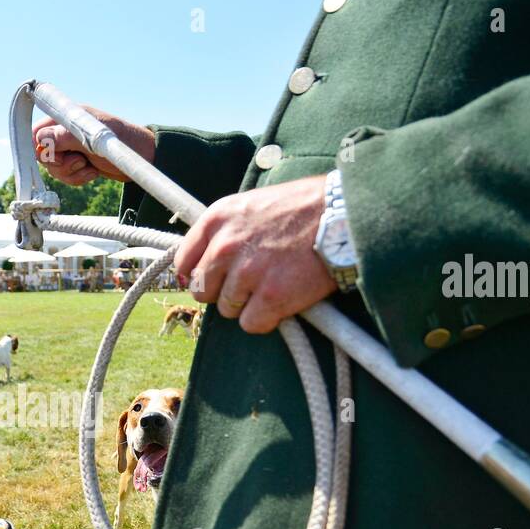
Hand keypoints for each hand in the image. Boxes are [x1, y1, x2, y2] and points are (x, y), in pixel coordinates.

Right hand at [33, 108, 154, 185]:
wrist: (142, 159)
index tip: (55, 155)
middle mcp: (66, 131)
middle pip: (43, 153)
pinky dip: (77, 178)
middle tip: (79, 161)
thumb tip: (40, 139)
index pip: (37, 132)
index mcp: (67, 117)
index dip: (41, 147)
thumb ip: (65, 138)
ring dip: (70, 173)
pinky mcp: (77, 163)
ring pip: (54, 168)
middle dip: (60, 164)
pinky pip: (65, 176)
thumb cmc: (122, 141)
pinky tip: (93, 173)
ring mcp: (71, 148)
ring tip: (89, 167)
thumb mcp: (92, 139)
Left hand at [174, 175, 335, 333]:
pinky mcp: (270, 297)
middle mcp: (225, 246)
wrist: (345, 215)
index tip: (213, 279)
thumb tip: (209, 258)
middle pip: (202, 290)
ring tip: (273, 286)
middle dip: (222, 292)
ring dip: (247, 305)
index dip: (198, 274)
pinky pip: (251, 324)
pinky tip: (283, 302)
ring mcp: (247, 273)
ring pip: (226, 310)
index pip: (184, 262)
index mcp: (217, 219)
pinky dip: (267, 319)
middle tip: (248, 285)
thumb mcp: (253, 204)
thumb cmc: (305, 206)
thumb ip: (227, 230)